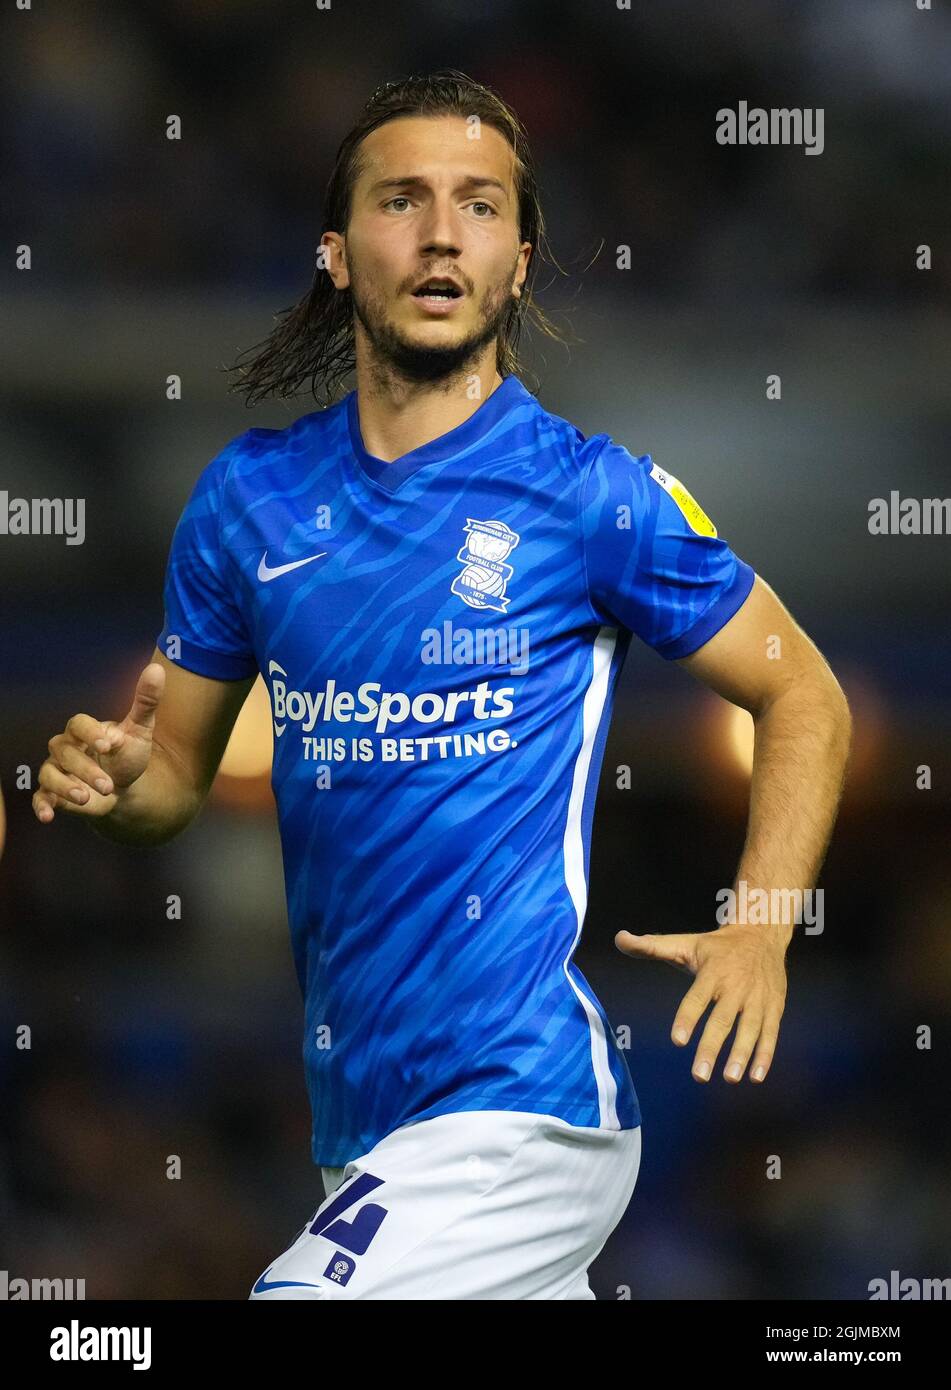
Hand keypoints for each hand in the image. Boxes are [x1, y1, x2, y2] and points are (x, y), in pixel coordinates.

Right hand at [33, 662, 165, 822]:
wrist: (125, 788)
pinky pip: (40, 798)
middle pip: (64, 751)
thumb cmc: (128, 755)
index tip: (109, 744)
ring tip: (86, 798)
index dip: (90, 732)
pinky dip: (42, 806)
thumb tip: (157, 670)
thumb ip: (146, 702)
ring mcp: (57, 771)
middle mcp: (65, 748)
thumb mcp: (140, 730)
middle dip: (85, 768)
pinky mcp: (54, 794)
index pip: (78, 724)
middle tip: (109, 784)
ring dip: (65, 787)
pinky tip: (50, 816)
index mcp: (84, 730)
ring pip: (49, 774)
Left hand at [615, 922, 788, 1083]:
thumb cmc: (716, 946)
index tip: (677, 1040)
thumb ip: (651, 946)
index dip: (688, 1017)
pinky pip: (770, 1033)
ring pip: (750, 1029)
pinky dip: (765, 1055)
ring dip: (741, 1055)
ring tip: (729, 1079)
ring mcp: (757, 998)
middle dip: (711, 1047)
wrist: (762, 933)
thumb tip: (619, 939)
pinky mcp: (774, 1006)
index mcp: (713, 971)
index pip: (697, 997)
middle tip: (699, 1075)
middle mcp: (736, 986)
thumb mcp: (685, 942)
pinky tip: (755, 1077)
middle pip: (723, 1019)